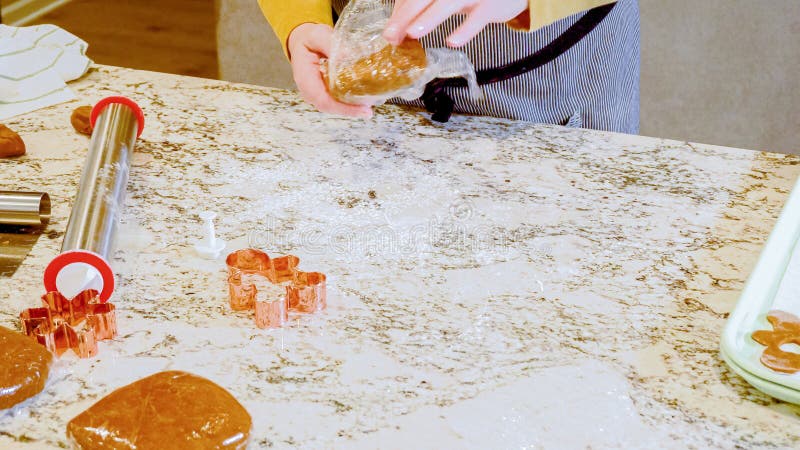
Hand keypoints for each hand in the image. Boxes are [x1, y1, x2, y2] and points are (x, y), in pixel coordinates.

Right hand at [287, 23, 372, 117]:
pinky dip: (351, 101)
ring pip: (336, 106)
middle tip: (370, 110)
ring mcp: (318, 93)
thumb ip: (329, 43)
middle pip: (331, 107)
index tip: (363, 110)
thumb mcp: (317, 35)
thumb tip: (348, 55)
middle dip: (351, 110)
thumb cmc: (309, 39)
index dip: (344, 108)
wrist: (303, 42)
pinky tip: (366, 98)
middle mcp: (310, 91)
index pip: (324, 101)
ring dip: (353, 107)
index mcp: (305, 79)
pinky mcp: (325, 92)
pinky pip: (338, 100)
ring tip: (372, 103)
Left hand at [383, 0, 527, 46]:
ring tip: (413, 32)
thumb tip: (396, 28)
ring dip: (430, 17)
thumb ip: (422, 7)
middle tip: (391, 35)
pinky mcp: (490, 6)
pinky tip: (452, 41)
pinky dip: (465, 30)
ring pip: (448, 2)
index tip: (389, 32)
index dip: (400, 11)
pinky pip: (477, 19)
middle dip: (405, 15)